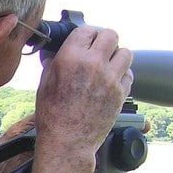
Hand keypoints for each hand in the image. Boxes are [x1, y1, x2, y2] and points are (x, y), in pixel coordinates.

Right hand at [35, 25, 132, 159]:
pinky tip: (111, 83)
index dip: (86, 35)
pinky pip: (129, 74)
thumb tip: (56, 56)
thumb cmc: (52, 117)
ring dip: (117, 56)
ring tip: (107, 66)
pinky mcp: (120, 93)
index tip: (85, 41)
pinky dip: (122, 75)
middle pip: (111, 35)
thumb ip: (53, 65)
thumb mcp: (44, 86)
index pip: (87, 30)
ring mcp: (110, 78)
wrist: (67, 142)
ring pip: (125, 52)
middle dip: (104, 41)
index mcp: (70, 59)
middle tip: (99, 51)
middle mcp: (93, 64)